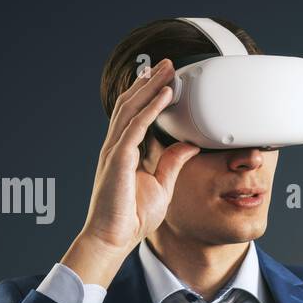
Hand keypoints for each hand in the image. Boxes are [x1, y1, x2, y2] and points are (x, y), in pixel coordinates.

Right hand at [61, 58, 201, 286]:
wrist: (113, 239)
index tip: (165, 78)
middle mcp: (117, 146)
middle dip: (150, 81)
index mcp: (124, 151)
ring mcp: (115, 151)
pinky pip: (136, 127)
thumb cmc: (131, 217)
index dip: (148, 93)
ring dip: (151, 87)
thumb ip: (172, 162)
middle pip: (132, 104)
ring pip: (132, 109)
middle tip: (168, 63)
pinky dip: (151, 109)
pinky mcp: (118, 160)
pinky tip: (164, 95)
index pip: (135, 114)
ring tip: (168, 70)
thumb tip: (188, 145)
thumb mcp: (161, 185)